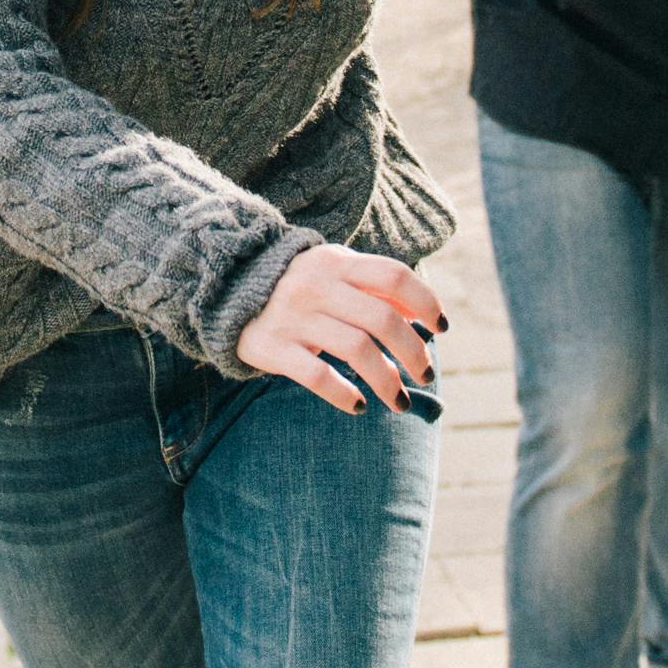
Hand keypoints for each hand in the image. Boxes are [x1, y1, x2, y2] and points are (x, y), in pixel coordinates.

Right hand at [236, 244, 447, 411]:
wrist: (225, 291)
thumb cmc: (298, 286)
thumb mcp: (334, 271)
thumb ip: (376, 286)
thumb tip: (424, 314)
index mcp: (337, 262)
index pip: (394, 277)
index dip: (425, 302)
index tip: (442, 327)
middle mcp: (316, 286)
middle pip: (382, 319)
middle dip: (413, 352)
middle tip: (424, 375)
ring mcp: (292, 317)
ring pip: (357, 350)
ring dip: (387, 380)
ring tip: (399, 400)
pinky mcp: (271, 348)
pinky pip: (316, 375)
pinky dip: (343, 394)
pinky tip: (359, 406)